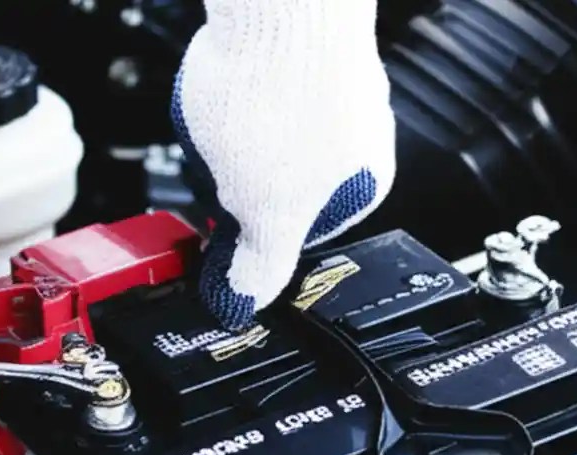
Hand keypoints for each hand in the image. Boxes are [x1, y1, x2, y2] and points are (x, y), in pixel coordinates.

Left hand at [172, 0, 395, 329]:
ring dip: (234, 130)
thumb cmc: (285, 96)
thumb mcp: (263, 209)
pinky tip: (222, 77)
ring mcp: (333, 84)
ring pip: (268, 129)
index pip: (297, 230)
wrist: (282, 3)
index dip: (251, 229)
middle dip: (240, 176)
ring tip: (218, 116)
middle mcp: (358, 134)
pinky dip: (235, 84)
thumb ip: (259, 264)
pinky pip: (259, 80)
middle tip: (215, 165)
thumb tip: (246, 302)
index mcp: (362, 186)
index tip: (222, 228)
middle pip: (281, 178)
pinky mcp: (302, 45)